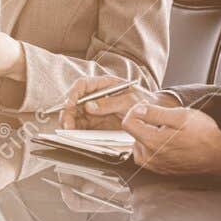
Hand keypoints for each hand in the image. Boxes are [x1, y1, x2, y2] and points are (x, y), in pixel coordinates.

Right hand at [60, 75, 175, 129]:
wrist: (153, 116)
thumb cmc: (144, 103)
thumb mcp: (129, 101)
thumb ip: (110, 103)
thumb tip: (89, 106)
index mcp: (103, 85)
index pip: (82, 85)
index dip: (73, 94)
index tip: (70, 104)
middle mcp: (95, 97)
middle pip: (74, 101)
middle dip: (68, 113)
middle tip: (67, 124)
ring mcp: (94, 111)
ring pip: (75, 115)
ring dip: (69, 123)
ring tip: (70, 132)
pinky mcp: (95, 123)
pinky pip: (82, 126)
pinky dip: (76, 131)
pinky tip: (75, 136)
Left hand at [120, 104, 220, 176]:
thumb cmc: (205, 135)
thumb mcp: (180, 115)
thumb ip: (154, 113)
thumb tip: (137, 110)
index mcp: (152, 142)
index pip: (127, 123)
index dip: (135, 111)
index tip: (146, 107)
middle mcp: (151, 157)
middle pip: (133, 135)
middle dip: (143, 123)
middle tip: (161, 118)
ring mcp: (157, 165)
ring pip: (139, 146)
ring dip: (147, 136)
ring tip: (165, 130)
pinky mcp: (163, 170)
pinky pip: (148, 157)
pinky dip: (153, 147)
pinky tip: (167, 141)